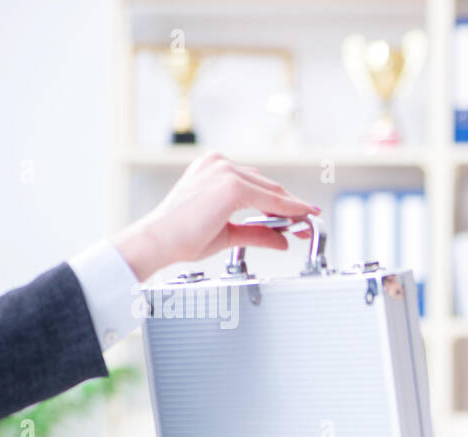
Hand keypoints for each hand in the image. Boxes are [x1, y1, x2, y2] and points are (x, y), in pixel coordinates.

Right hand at [112, 152, 318, 281]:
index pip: (257, 185)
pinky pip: (270, 199)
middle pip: (268, 186)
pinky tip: (300, 217)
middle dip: (291, 206)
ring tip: (307, 222)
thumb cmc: (181, 237)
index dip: (282, 202)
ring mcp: (224, 171)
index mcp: (213, 170)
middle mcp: (219, 165)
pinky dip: (288, 209)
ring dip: (292, 208)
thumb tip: (282, 241)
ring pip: (271, 191)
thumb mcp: (227, 233)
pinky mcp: (231, 184)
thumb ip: (256, 233)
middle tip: (308, 221)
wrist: (159, 241)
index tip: (300, 214)